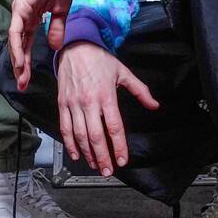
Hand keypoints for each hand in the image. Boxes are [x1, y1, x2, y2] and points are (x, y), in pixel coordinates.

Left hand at [8, 0, 74, 89]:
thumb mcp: (60, 11)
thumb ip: (56, 29)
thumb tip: (55, 46)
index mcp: (32, 16)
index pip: (27, 43)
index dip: (28, 61)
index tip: (29, 78)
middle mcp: (23, 15)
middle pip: (19, 46)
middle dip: (21, 66)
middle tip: (22, 84)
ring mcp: (20, 11)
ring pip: (15, 41)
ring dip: (18, 60)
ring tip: (21, 77)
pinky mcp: (21, 7)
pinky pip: (16, 31)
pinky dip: (17, 47)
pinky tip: (20, 60)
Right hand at [56, 42, 159, 175]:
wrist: (75, 47)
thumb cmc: (99, 59)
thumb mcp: (123, 72)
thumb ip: (140, 91)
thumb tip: (154, 105)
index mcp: (106, 95)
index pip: (114, 127)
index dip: (118, 146)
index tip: (122, 160)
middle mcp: (89, 102)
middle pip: (95, 136)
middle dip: (102, 156)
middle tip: (108, 170)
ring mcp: (74, 104)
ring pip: (80, 135)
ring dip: (87, 153)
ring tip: (95, 165)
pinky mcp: (63, 104)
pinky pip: (65, 127)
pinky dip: (70, 143)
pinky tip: (77, 154)